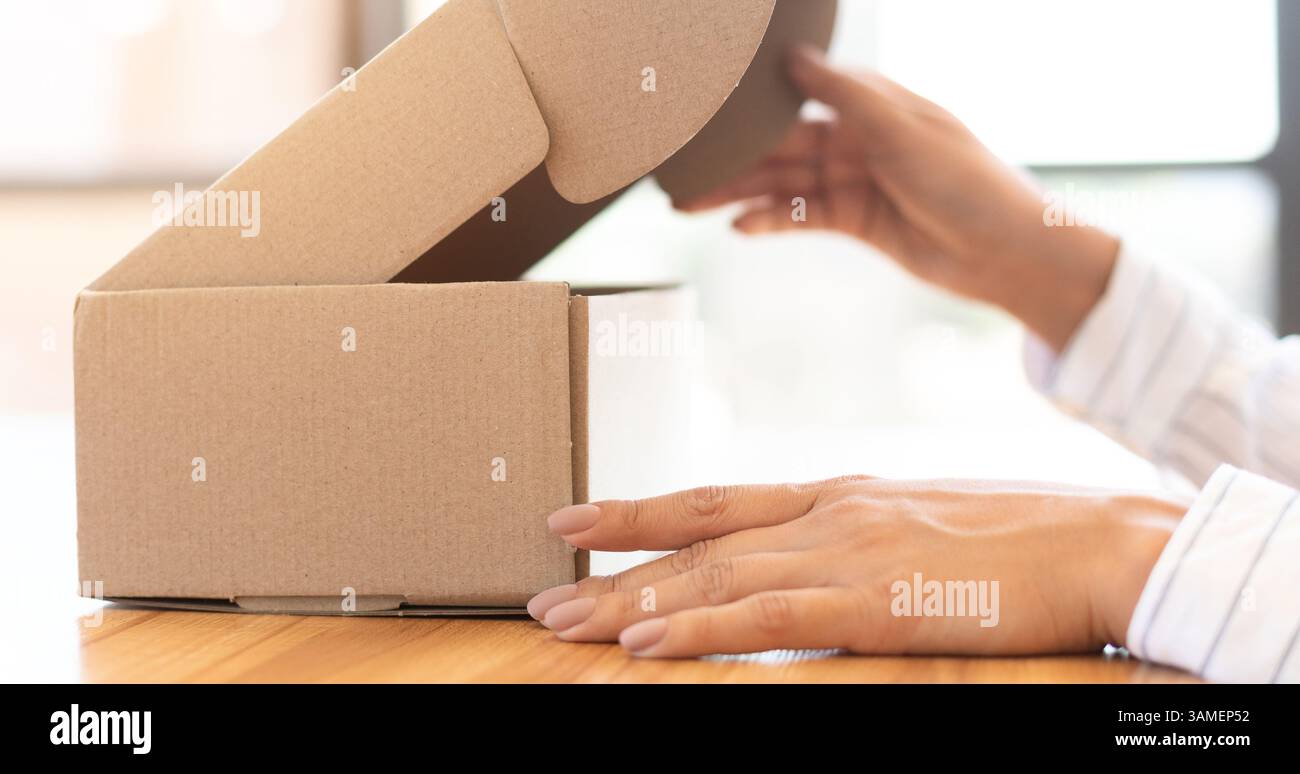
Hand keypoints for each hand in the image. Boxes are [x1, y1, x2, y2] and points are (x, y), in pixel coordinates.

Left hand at [528, 477, 1185, 657]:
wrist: (1101, 538)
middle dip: (613, 567)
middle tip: (542, 589)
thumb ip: (859, 535)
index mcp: (838, 493)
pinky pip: (765, 616)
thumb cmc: (1023, 539)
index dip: (641, 511)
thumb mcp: (923, 522)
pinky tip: (644, 646)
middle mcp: (827, 512)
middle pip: (697, 540)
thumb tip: (813, 564)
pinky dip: (697, 631)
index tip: (580, 519)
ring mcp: (846, 550)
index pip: (717, 500)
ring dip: (631, 603)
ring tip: (563, 620)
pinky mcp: (873, 600)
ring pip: (714, 576)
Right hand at [676, 47, 1120, 352]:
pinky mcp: (854, 221)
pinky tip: (738, 226)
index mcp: (872, 105)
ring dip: (737, 192)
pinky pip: (802, 217)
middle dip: (732, 155)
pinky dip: (771, 221)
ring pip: (783, 183)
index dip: (754, 100)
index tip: (707, 101)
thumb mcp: (903, 130)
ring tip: (688, 202)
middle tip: (681, 165)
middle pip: (781, 144)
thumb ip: (844, 95)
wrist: (1005, 253)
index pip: (800, 94)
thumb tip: (793, 59)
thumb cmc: (968, 181)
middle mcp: (857, 139)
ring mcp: (854, 180)